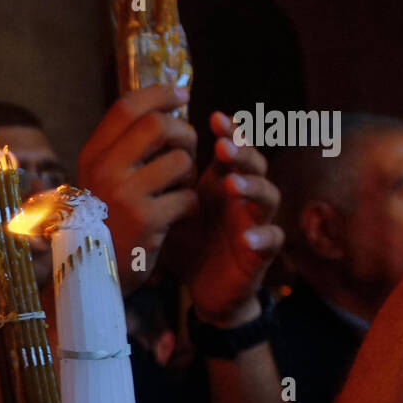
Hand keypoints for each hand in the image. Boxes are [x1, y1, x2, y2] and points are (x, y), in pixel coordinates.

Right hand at [77, 85, 198, 294]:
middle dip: (184, 133)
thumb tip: (163, 107)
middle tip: (187, 149)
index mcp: (92, 155)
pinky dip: (192, 204)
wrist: (91, 274)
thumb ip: (123, 147)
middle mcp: (104, 170)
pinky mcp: (147, 220)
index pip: (126, 107)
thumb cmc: (104, 221)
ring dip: (190, 174)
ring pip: (180, 161)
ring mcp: (125, 195)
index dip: (159, 94)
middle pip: (158, 125)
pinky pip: (188, 196)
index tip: (182, 94)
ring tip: (181, 188)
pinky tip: (180, 214)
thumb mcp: (100, 179)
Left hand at [175, 112, 284, 327]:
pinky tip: (246, 237)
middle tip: (222, 147)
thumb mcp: (168, 206)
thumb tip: (131, 149)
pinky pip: (271, 239)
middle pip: (254, 163)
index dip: (228, 131)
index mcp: (220, 180)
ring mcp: (255, 220)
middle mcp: (242, 195)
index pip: (230, 147)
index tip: (214, 118)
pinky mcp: (260, 252)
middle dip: (241, 152)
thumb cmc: (185, 239)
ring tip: (231, 184)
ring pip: (268, 195)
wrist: (201, 284)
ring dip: (253, 187)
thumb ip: (159, 180)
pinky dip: (261, 236)